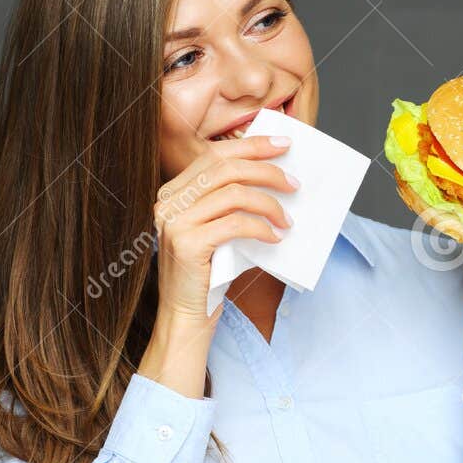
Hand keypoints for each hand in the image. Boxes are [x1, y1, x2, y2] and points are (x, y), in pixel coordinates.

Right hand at [152, 134, 296, 329]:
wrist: (185, 316)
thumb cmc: (208, 275)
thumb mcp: (218, 230)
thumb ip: (233, 203)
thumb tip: (277, 178)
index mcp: (173, 192)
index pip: (214, 156)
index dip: (251, 146)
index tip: (282, 145)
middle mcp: (168, 202)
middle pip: (225, 169)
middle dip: (266, 171)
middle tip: (294, 184)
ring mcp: (174, 222)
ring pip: (233, 194)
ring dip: (269, 204)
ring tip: (287, 220)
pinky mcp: (187, 244)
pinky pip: (235, 224)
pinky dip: (261, 228)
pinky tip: (275, 238)